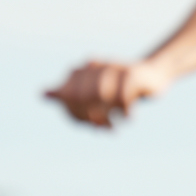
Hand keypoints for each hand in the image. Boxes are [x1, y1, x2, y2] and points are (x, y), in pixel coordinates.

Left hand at [45, 59, 171, 127]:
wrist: (152, 74)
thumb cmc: (119, 87)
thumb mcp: (92, 91)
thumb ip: (68, 94)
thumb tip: (43, 94)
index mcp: (82, 70)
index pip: (67, 96)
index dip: (74, 115)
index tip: (87, 125)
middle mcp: (95, 65)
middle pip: (81, 97)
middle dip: (89, 117)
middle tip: (101, 129)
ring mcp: (113, 68)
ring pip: (100, 96)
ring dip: (106, 117)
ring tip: (113, 128)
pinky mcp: (132, 74)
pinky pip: (122, 98)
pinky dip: (124, 113)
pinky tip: (128, 119)